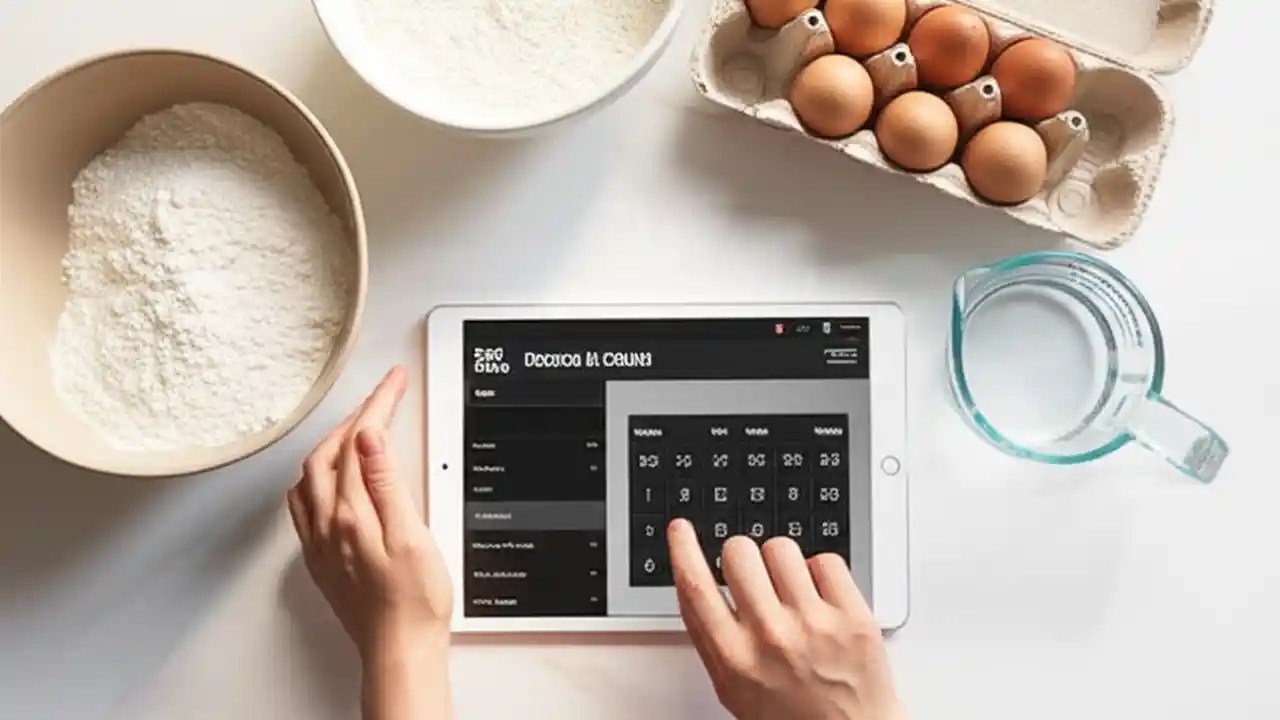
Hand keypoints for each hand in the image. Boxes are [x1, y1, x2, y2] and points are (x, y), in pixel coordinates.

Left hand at [286, 366, 452, 719]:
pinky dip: (318, 474)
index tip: (394, 380)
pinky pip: (305, 502)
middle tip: (383, 395)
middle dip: (356, 415)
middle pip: (332, 451)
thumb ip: (386, 483)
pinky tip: (330, 477)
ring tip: (360, 426)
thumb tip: (370, 437)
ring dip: (334, 441)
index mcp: (351, 513)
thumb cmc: (414, 602)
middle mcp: (327, 524)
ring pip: (313, 473)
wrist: (400, 649)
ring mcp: (321, 541)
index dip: (378, 403)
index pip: (360, 441)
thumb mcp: (411, 535)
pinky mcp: (323, 557)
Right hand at [669, 519, 904, 719]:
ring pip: (781, 548)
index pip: (695, 586)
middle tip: (754, 575)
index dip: (682, 549)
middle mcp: (772, 638)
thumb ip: (709, 637)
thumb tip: (691, 580)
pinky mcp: (852, 616)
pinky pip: (825, 559)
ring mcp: (815, 625)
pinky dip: (820, 573)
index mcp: (734, 658)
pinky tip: (820, 597)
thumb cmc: (791, 717)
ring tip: (791, 591)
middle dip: (741, 556)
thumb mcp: (732, 687)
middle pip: (739, 552)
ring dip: (781, 562)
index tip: (680, 530)